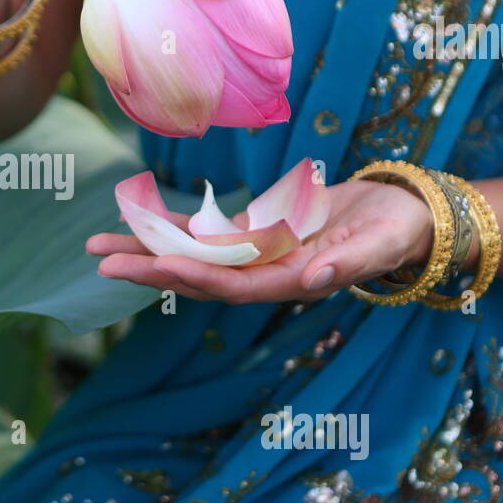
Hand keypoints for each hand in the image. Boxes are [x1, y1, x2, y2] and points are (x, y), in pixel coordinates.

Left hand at [87, 179, 436, 303]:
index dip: (195, 275)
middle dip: (150, 266)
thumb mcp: (379, 245)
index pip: (233, 285)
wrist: (403, 216)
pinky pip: (208, 232)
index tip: (158, 264)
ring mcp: (258, 255)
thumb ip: (348, 266)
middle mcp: (266, 274)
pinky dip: (174, 226)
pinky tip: (139, 219)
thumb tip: (313, 281)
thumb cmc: (397, 231)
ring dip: (149, 249)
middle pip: (199, 274)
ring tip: (100, 243)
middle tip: (101, 258)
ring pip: (194, 254)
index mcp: (292, 282)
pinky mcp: (257, 233)